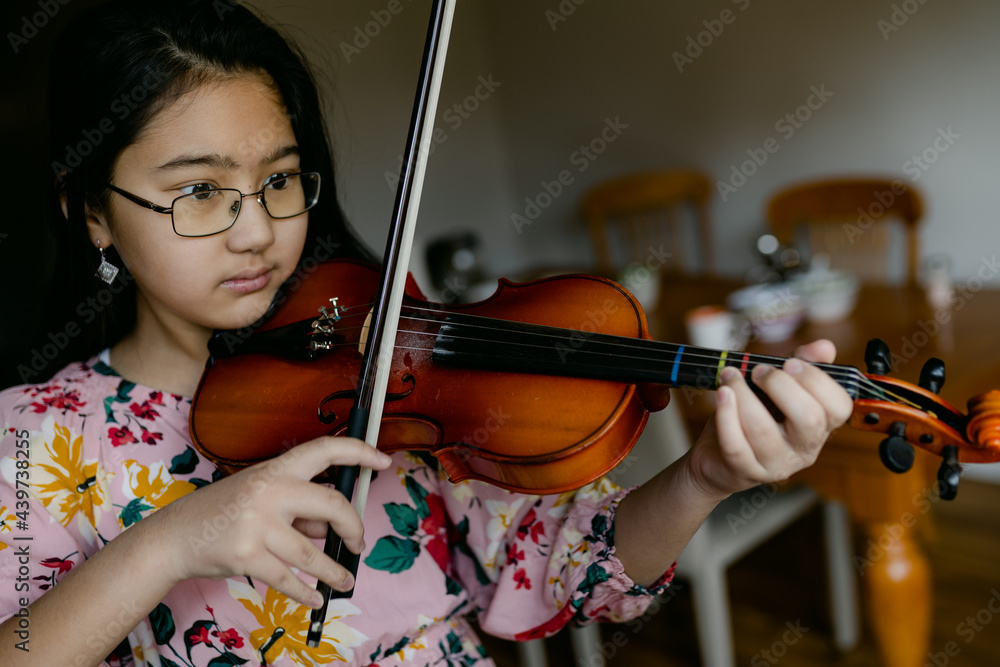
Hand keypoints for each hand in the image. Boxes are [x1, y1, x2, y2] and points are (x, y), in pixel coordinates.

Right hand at [149, 437, 392, 607]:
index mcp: (276, 469)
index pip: (324, 449)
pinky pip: (288, 578)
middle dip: (354, 528)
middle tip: (358, 543)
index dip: (358, 451)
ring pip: (313, 553)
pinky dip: (306, 592)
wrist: (173, 536)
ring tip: (345, 580)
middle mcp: (269, 491)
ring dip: (333, 571)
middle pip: (332, 505)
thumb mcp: (261, 496)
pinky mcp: (246, 554)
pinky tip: (315, 596)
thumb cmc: (223, 513)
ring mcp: (257, 523)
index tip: (382, 460)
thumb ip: (297, 507)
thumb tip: (332, 530)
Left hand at [685, 339, 853, 499]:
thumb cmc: (753, 417)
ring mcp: (775, 464)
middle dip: (779, 385)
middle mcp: (804, 449)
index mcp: (819, 426)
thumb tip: (824, 347)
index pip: (839, 407)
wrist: (717, 457)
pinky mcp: (745, 471)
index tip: (790, 363)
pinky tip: (722, 395)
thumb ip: (800, 366)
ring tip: (730, 377)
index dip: (817, 381)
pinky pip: (736, 445)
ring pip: (763, 430)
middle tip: (758, 371)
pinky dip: (726, 415)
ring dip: (743, 395)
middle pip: (808, 419)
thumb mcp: (777, 389)